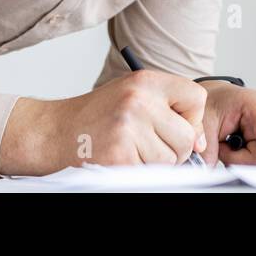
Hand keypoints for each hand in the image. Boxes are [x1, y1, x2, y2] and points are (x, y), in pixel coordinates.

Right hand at [7, 70, 207, 171]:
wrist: (55, 131)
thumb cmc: (96, 115)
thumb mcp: (132, 95)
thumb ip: (167, 108)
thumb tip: (201, 142)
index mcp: (145, 81)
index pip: (196, 97)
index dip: (192, 118)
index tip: (179, 125)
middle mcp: (139, 101)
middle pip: (187, 136)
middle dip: (174, 148)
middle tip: (149, 143)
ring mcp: (129, 129)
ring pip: (171, 159)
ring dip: (155, 162)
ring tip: (130, 148)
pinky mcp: (120, 157)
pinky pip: (150, 174)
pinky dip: (138, 172)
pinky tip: (120, 158)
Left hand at [197, 80, 255, 167]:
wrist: (216, 97)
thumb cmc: (214, 102)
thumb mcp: (204, 121)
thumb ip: (208, 147)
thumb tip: (209, 170)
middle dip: (238, 157)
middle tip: (222, 143)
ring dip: (239, 158)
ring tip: (228, 141)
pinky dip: (243, 158)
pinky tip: (236, 146)